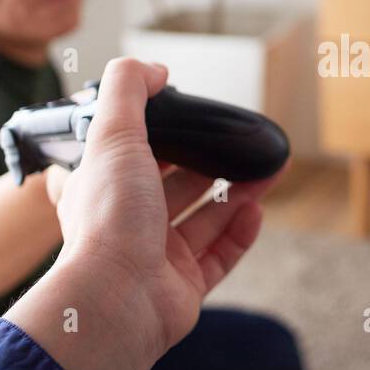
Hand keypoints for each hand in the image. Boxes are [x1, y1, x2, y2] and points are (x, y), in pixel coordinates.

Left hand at [7, 57, 276, 369]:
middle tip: (241, 143)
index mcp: (103, 189)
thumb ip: (127, 91)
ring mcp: (157, 257)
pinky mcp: (184, 287)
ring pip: (204, 218)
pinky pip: (219, 255)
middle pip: (176, 185)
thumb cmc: (108, 220)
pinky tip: (257, 211)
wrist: (116, 301)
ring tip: (267, 170)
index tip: (195, 115)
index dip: (165, 133)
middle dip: (210, 162)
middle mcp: (127, 223)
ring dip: (237, 193)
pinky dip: (240, 232)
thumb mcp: (112, 136)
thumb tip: (153, 69)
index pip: (134, 152)